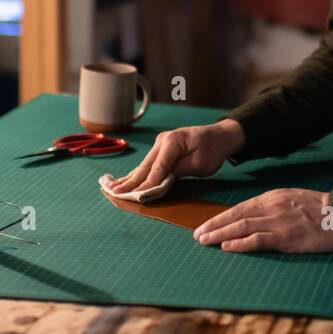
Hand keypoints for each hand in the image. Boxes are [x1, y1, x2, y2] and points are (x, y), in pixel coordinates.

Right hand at [108, 119, 244, 193]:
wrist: (220, 136)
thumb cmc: (213, 150)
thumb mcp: (199, 164)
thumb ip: (178, 172)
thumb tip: (158, 182)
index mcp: (172, 142)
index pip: (157, 169)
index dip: (146, 184)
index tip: (135, 197)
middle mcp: (162, 140)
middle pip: (145, 166)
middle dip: (130, 181)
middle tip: (114, 193)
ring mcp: (160, 143)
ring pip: (144, 165)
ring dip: (130, 178)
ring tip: (112, 188)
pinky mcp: (161, 148)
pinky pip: (149, 164)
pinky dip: (138, 173)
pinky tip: (124, 180)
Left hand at [194, 189, 332, 253]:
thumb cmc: (321, 210)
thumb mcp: (293, 200)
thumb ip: (275, 207)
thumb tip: (255, 216)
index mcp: (273, 197)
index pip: (241, 207)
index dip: (221, 217)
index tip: (206, 225)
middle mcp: (271, 207)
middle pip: (236, 216)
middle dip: (214, 225)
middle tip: (197, 235)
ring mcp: (278, 221)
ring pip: (242, 227)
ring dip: (220, 234)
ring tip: (204, 241)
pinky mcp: (286, 236)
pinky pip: (258, 240)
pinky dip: (240, 244)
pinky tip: (226, 247)